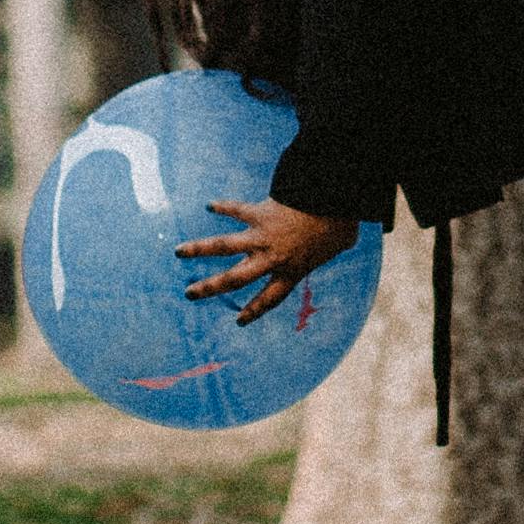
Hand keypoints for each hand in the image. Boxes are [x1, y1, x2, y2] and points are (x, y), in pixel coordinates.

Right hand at [179, 196, 358, 322]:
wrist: (330, 203)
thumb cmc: (340, 224)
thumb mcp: (340, 244)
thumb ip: (335, 248)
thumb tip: (344, 241)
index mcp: (290, 271)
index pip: (268, 299)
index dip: (254, 311)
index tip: (238, 320)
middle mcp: (271, 259)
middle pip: (234, 279)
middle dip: (209, 288)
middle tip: (190, 294)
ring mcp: (262, 237)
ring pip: (223, 246)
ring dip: (199, 249)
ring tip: (179, 252)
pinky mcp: (259, 213)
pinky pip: (237, 210)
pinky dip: (223, 207)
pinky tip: (210, 205)